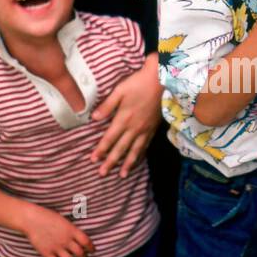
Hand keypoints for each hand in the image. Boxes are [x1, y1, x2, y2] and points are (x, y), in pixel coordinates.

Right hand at [23, 206, 94, 256]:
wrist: (31, 219)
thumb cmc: (47, 216)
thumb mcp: (63, 220)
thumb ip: (71, 229)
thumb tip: (78, 237)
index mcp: (71, 230)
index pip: (86, 241)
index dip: (91, 248)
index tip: (92, 251)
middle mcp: (66, 240)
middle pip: (80, 253)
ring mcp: (56, 247)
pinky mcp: (47, 253)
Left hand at [91, 56, 161, 178]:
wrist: (162, 81)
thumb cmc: (139, 83)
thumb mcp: (120, 90)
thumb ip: (107, 105)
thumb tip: (94, 118)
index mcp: (124, 119)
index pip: (109, 138)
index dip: (101, 150)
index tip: (93, 160)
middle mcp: (134, 128)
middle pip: (121, 148)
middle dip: (111, 162)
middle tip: (102, 173)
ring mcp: (145, 130)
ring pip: (135, 151)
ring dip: (127, 164)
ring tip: (122, 175)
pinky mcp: (153, 129)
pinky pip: (145, 146)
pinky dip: (140, 155)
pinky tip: (137, 160)